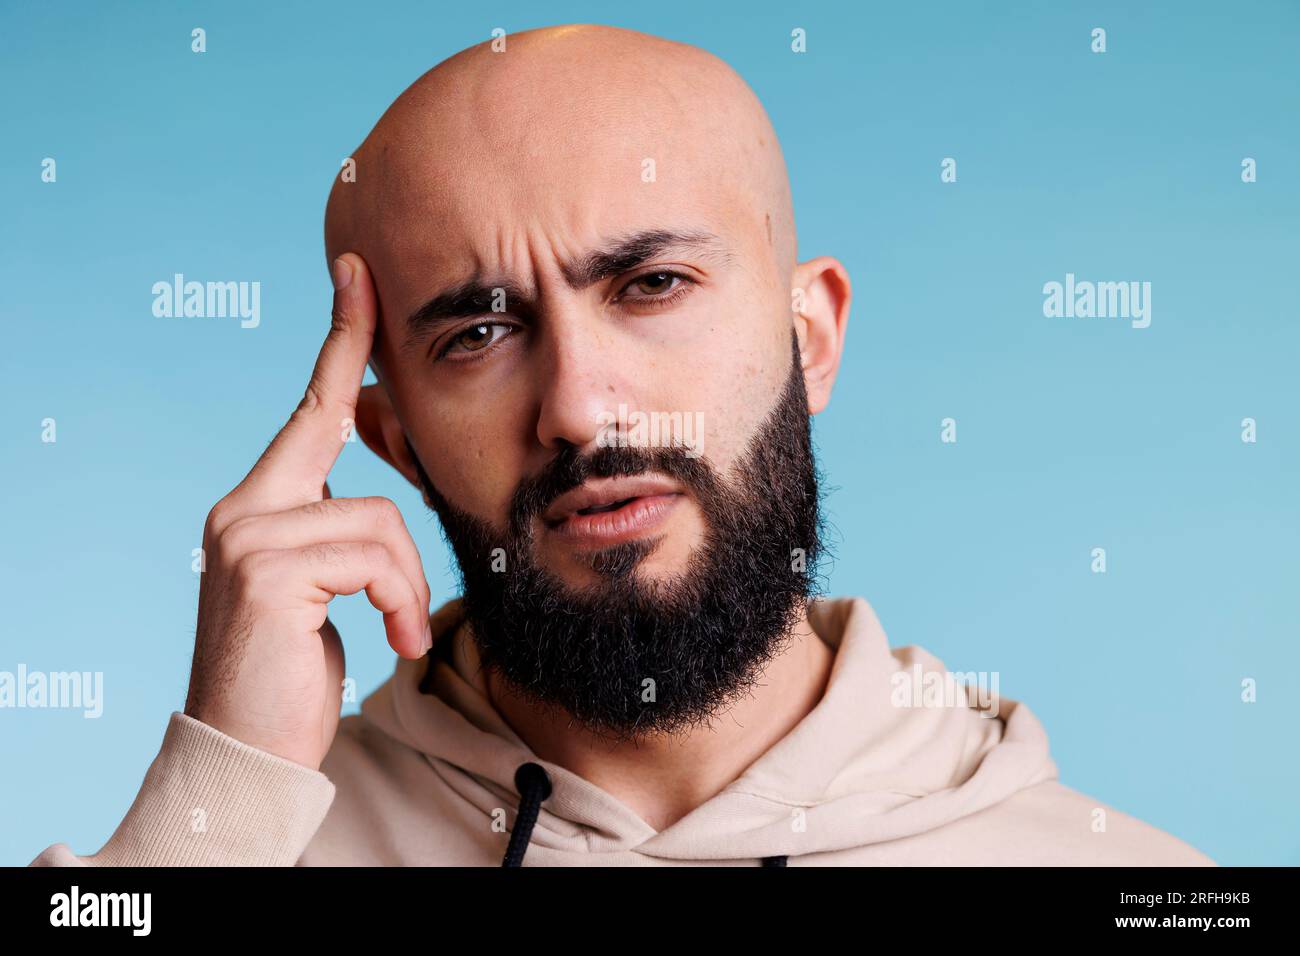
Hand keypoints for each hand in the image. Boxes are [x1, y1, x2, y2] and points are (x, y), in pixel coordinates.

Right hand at [184, 253, 431, 770]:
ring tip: (392, 635)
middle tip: (390, 516)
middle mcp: (241, 508)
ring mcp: (246, 534)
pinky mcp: (264, 569)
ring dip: (405, 587)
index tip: (358, 273)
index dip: (340, 341)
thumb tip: (392, 501)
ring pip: (380, 520)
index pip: (311, 410)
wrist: (250, 752)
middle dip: (385, 489)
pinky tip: (386, 644)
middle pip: (352, 456)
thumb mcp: (328, 592)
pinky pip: (374, 555)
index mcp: (258, 506)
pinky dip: (397, 602)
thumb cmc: (296, 674)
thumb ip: (346, 536)